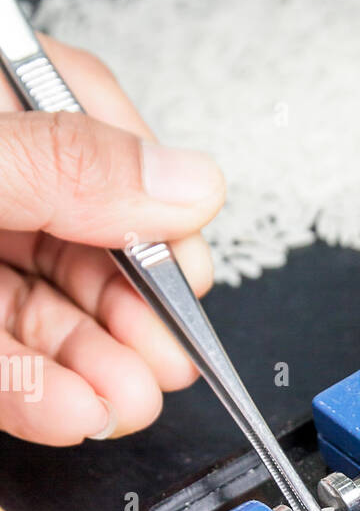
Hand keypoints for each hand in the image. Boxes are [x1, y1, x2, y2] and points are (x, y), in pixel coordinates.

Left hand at [0, 35, 224, 443]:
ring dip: (91, 366)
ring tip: (126, 403)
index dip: (157, 215)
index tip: (190, 277)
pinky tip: (68, 412)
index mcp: (1, 98)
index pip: (100, 142)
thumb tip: (188, 184)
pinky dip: (32, 391)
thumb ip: (68, 164)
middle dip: (132, 313)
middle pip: (81, 241)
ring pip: (41, 309)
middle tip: (172, 363)